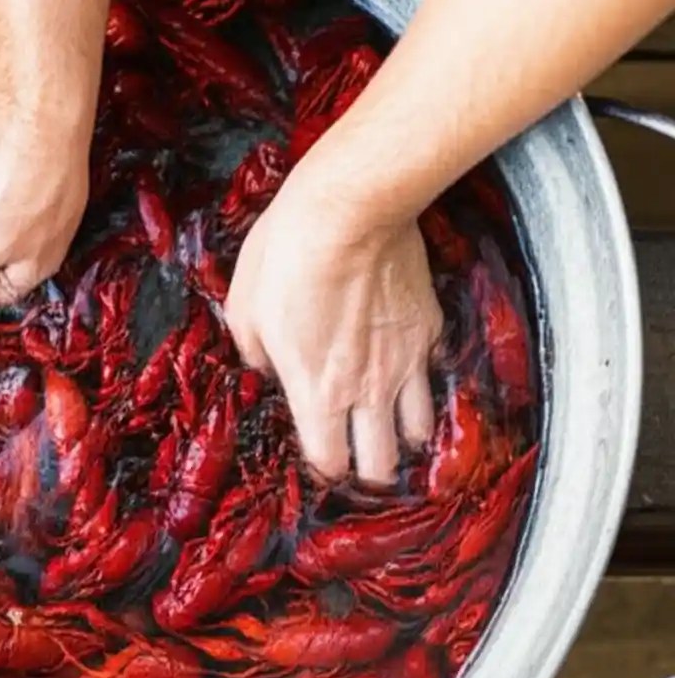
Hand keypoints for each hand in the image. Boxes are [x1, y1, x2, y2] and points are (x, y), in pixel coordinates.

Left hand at [224, 177, 443, 485]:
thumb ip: (253, 352)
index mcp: (316, 391)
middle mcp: (367, 389)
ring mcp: (406, 361)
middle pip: (382, 463)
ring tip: (391, 429)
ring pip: (419, 430)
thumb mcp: (243, 306)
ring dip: (404, 436)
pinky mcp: (430, 328)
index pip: (329, 461)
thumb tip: (262, 367)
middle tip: (359, 458)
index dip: (325, 470)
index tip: (321, 462)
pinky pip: (434, 374)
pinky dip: (424, 383)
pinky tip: (410, 373)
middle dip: (369, 469)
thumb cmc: (288, 254)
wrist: (351, 207)